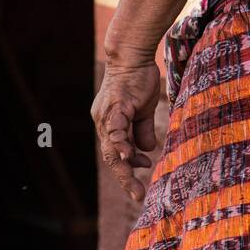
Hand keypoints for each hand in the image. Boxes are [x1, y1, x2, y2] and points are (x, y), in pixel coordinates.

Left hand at [91, 60, 161, 200]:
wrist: (133, 55)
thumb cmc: (138, 79)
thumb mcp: (143, 110)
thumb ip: (142, 131)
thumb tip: (146, 150)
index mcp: (109, 124)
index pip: (114, 154)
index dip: (126, 171)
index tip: (139, 187)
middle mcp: (103, 122)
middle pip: (110, 157)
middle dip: (124, 178)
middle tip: (137, 194)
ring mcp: (106, 115)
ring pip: (111, 148)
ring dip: (123, 167)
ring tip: (135, 183)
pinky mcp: (115, 107)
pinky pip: (116, 130)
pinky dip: (120, 144)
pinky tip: (127, 157)